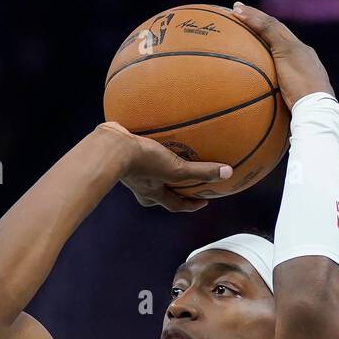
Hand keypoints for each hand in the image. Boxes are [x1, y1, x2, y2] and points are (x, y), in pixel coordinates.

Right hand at [97, 121, 231, 210]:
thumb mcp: (176, 170)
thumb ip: (201, 172)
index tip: (203, 202)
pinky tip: (148, 133)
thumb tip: (227, 173)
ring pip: (147, 174)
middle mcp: (141, 186)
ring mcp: (130, 172)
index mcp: (153, 194)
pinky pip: (137, 151)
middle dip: (172, 191)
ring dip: (157, 170)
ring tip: (165, 159)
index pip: (176, 205)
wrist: (111, 148)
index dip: (190, 205)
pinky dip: (144, 146)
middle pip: (160, 194)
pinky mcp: (122, 153)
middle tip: (183, 185)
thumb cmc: (143, 164)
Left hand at [230, 3, 333, 110]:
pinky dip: (251, 20)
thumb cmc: (307, 116)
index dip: (271, 39)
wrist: (318, 109)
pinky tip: (236, 14)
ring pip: (271, 25)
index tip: (258, 36)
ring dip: (253, 15)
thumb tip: (269, 126)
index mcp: (305, 63)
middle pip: (278, 31)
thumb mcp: (294, 110)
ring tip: (236, 9)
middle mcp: (301, 51)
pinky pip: (266, 28)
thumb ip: (285, 109)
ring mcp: (294, 48)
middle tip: (243, 13)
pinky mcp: (287, 49)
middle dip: (261, 21)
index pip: (285, 46)